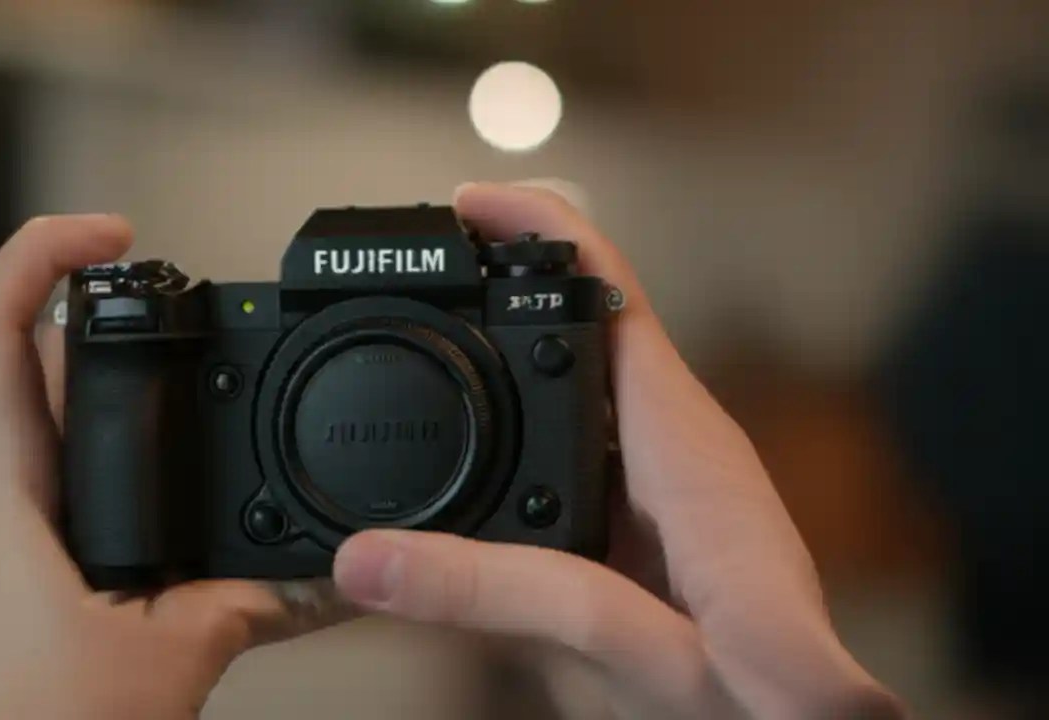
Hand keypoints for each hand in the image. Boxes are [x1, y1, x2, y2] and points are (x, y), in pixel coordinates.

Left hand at [0, 215, 349, 719]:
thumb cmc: (59, 719)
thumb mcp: (187, 645)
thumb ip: (275, 599)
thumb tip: (353, 564)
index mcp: (14, 486)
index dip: (47, 249)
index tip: (120, 234)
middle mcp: (3, 478)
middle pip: (28, 335)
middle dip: (94, 290)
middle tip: (172, 273)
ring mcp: (18, 498)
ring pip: (48, 381)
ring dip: (107, 344)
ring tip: (178, 322)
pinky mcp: (43, 523)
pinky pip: (67, 429)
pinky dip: (112, 398)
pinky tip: (162, 408)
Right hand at [333, 183, 908, 718]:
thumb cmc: (769, 703)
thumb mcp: (630, 648)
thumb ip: (514, 600)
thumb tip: (373, 561)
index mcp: (683, 444)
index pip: (611, 291)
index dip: (537, 229)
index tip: (462, 203)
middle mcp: (669, 444)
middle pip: (577, 322)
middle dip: (498, 276)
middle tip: (414, 259)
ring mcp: (651, 482)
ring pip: (564, 386)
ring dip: (496, 351)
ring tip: (419, 325)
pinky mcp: (632, 524)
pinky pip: (558, 450)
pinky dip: (500, 431)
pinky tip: (460, 447)